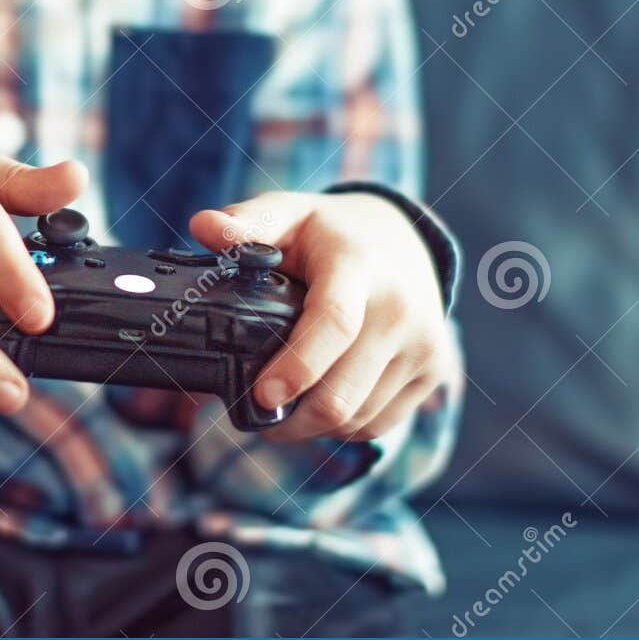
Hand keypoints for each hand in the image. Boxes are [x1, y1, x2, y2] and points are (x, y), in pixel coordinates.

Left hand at [189, 190, 452, 442]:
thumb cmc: (330, 234)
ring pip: (357, 417)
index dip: (297, 366)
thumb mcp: (288, 214)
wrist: (403, 241)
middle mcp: (400, 307)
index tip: (261, 395)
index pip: (334, 323)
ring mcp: (424, 343)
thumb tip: (203, 227)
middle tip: (253, 412)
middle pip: (343, 391)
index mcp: (358, 265)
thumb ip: (246, 223)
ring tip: (285, 404)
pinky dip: (343, 425)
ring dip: (313, 424)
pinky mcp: (435, 371)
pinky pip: (379, 424)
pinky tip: (319, 401)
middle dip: (290, 416)